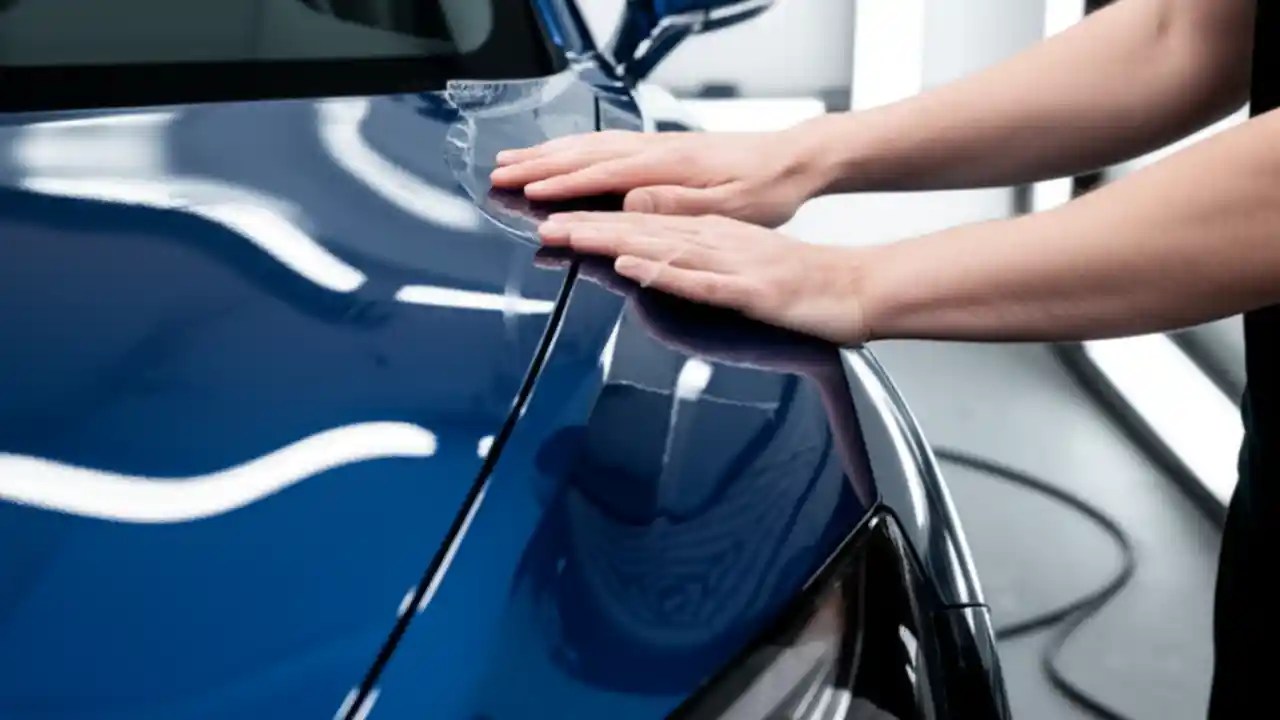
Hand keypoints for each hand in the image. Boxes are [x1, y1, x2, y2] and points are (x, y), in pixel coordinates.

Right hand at [491, 129, 824, 226]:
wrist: (792, 160)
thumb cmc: (765, 190)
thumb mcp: (728, 208)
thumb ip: (677, 205)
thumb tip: (630, 204)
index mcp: (668, 167)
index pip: (601, 174)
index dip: (561, 184)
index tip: (525, 193)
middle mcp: (657, 150)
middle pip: (586, 153)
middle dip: (539, 164)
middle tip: (498, 173)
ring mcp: (658, 145)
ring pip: (592, 144)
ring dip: (550, 152)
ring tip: (516, 160)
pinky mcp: (664, 148)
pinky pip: (607, 143)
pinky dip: (576, 147)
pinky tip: (565, 153)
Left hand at [538, 212, 870, 345]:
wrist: (852, 289)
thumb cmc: (796, 282)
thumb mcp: (735, 264)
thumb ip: (691, 260)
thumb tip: (645, 261)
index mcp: (709, 234)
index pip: (641, 227)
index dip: (595, 223)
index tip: (553, 222)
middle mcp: (714, 241)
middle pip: (640, 232)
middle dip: (588, 227)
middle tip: (543, 223)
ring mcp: (731, 264)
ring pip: (661, 248)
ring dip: (612, 240)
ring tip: (570, 234)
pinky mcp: (749, 290)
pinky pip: (699, 281)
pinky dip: (664, 272)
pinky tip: (634, 267)